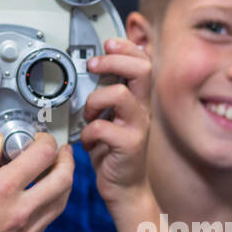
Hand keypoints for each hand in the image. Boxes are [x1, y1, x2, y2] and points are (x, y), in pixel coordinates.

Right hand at [0, 131, 74, 231]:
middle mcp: (19, 214)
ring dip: (61, 186)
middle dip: (66, 160)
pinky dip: (43, 209)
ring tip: (53, 175)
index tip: (42, 140)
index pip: (42, 156)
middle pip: (63, 180)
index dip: (47, 142)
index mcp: (0, 190)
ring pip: (59, 205)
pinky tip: (31, 204)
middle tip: (61, 153)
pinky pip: (43, 227)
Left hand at [79, 37, 151, 211]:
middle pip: (141, 69)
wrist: (124, 187)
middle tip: (93, 65)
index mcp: (138, 99)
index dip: (126, 47)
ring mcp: (138, 126)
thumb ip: (105, 95)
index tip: (107, 44)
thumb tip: (88, 70)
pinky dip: (89, 132)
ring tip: (89, 114)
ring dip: (95, 100)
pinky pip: (103, 127)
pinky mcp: (129, 145)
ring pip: (119, 94)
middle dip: (113, 60)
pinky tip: (89, 141)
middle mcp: (142, 109)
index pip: (143, 61)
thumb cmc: (113, 151)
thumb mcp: (111, 116)